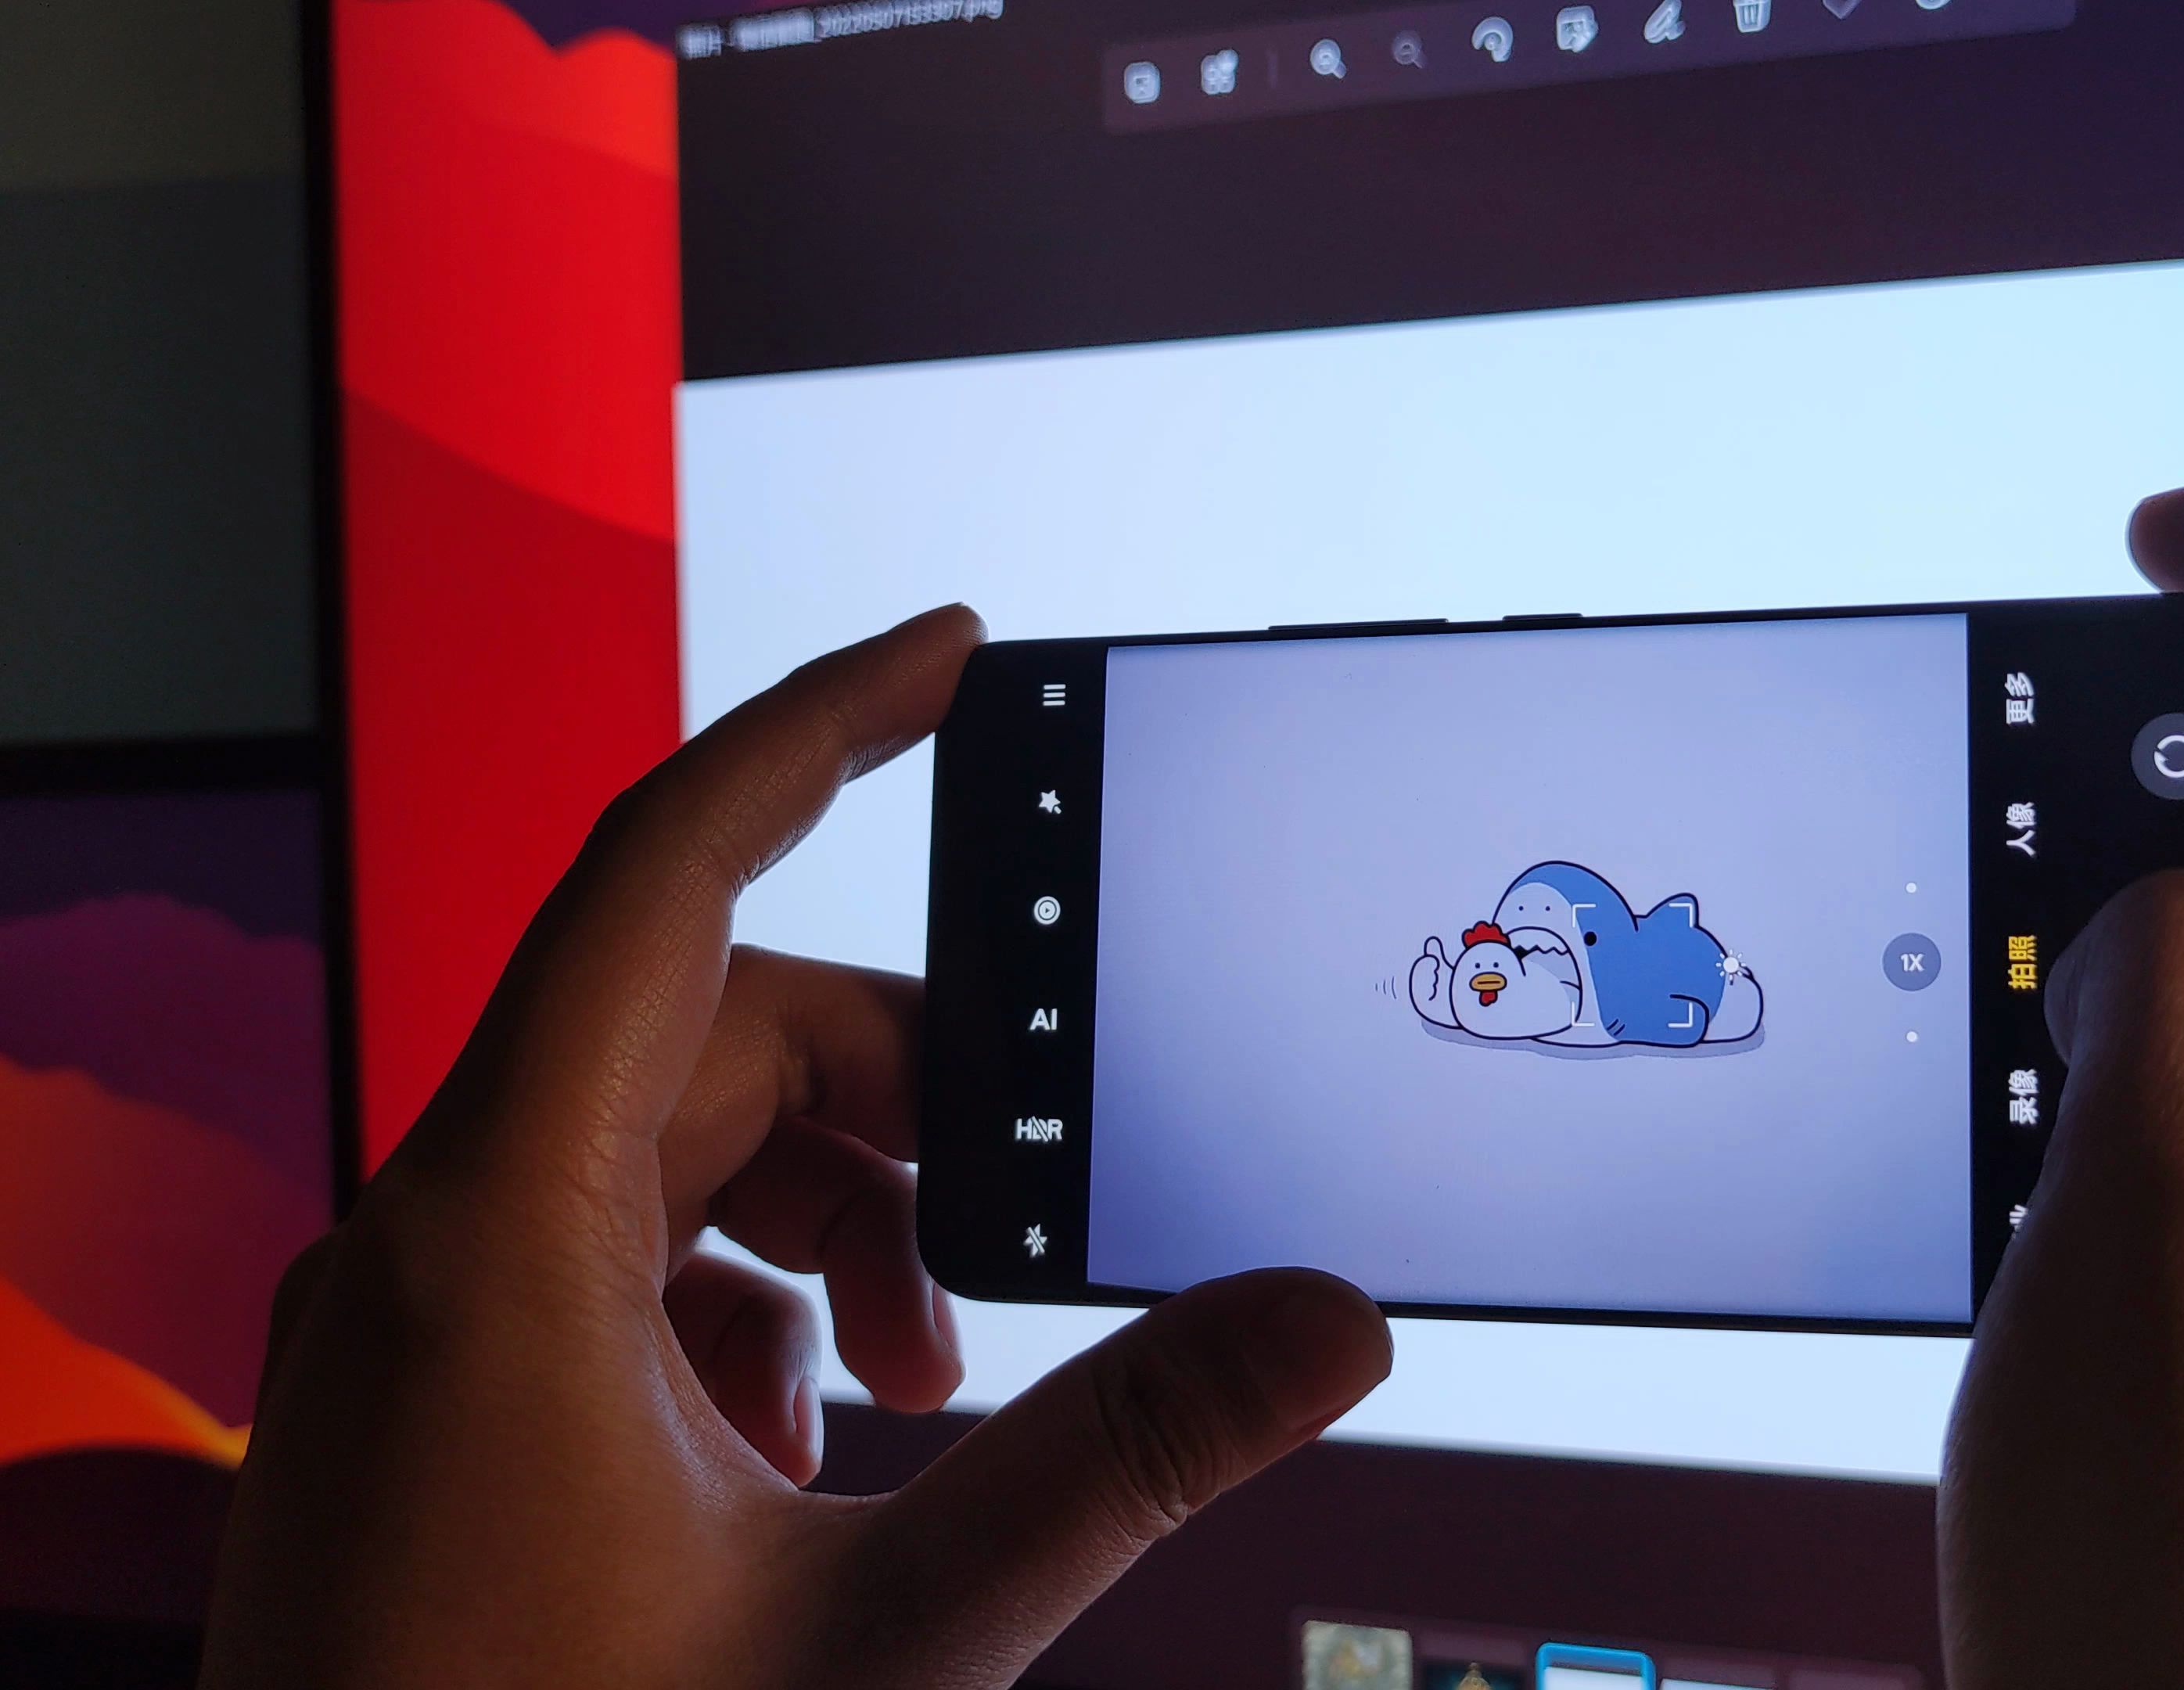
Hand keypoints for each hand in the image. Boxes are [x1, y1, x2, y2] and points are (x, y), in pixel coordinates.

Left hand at [203, 606, 1391, 1688]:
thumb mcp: (883, 1628)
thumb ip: (1120, 1455)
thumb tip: (1322, 1320)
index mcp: (495, 1233)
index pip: (667, 873)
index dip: (823, 729)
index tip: (953, 655)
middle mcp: (430, 1243)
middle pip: (704, 1032)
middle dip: (901, 1101)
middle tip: (1031, 1225)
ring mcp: (416, 1327)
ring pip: (660, 1158)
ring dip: (829, 1228)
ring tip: (930, 1385)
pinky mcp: (432, 1403)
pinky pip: (607, 1265)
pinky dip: (739, 1309)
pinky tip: (809, 1448)